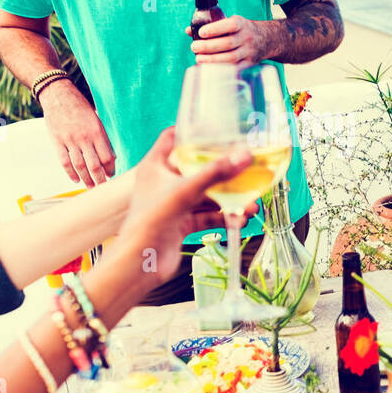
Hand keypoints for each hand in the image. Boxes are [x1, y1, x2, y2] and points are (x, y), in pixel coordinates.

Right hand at [40, 82, 115, 185]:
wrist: (58, 95)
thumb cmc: (80, 106)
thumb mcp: (96, 118)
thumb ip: (102, 136)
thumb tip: (110, 155)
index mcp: (97, 131)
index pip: (107, 156)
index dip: (111, 168)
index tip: (112, 174)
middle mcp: (84, 138)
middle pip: (94, 165)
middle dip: (100, 179)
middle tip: (103, 187)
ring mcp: (70, 140)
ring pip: (80, 166)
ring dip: (86, 179)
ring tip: (90, 187)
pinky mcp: (57, 141)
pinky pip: (65, 161)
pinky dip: (70, 172)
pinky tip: (76, 179)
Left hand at [108, 128, 256, 284]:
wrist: (140, 263)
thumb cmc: (152, 220)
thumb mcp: (185, 191)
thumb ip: (215, 173)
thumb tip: (244, 156)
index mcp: (156, 165)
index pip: (174, 137)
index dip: (193, 130)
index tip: (219, 129)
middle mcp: (165, 181)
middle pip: (198, 167)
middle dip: (223, 171)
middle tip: (246, 170)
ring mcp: (174, 203)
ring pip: (206, 194)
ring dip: (229, 200)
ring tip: (250, 206)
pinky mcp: (181, 222)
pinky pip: (207, 215)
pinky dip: (223, 217)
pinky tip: (240, 221)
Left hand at [189, 15, 269, 66]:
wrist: (265, 39)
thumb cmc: (240, 30)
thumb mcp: (230, 23)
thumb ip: (210, 26)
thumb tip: (188, 31)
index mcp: (241, 23)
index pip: (230, 25)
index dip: (215, 29)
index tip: (201, 33)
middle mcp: (247, 37)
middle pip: (228, 43)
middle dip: (208, 46)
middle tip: (194, 47)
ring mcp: (249, 51)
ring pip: (231, 57)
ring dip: (212, 59)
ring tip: (198, 58)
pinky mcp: (249, 63)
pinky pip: (234, 68)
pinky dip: (221, 70)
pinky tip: (208, 68)